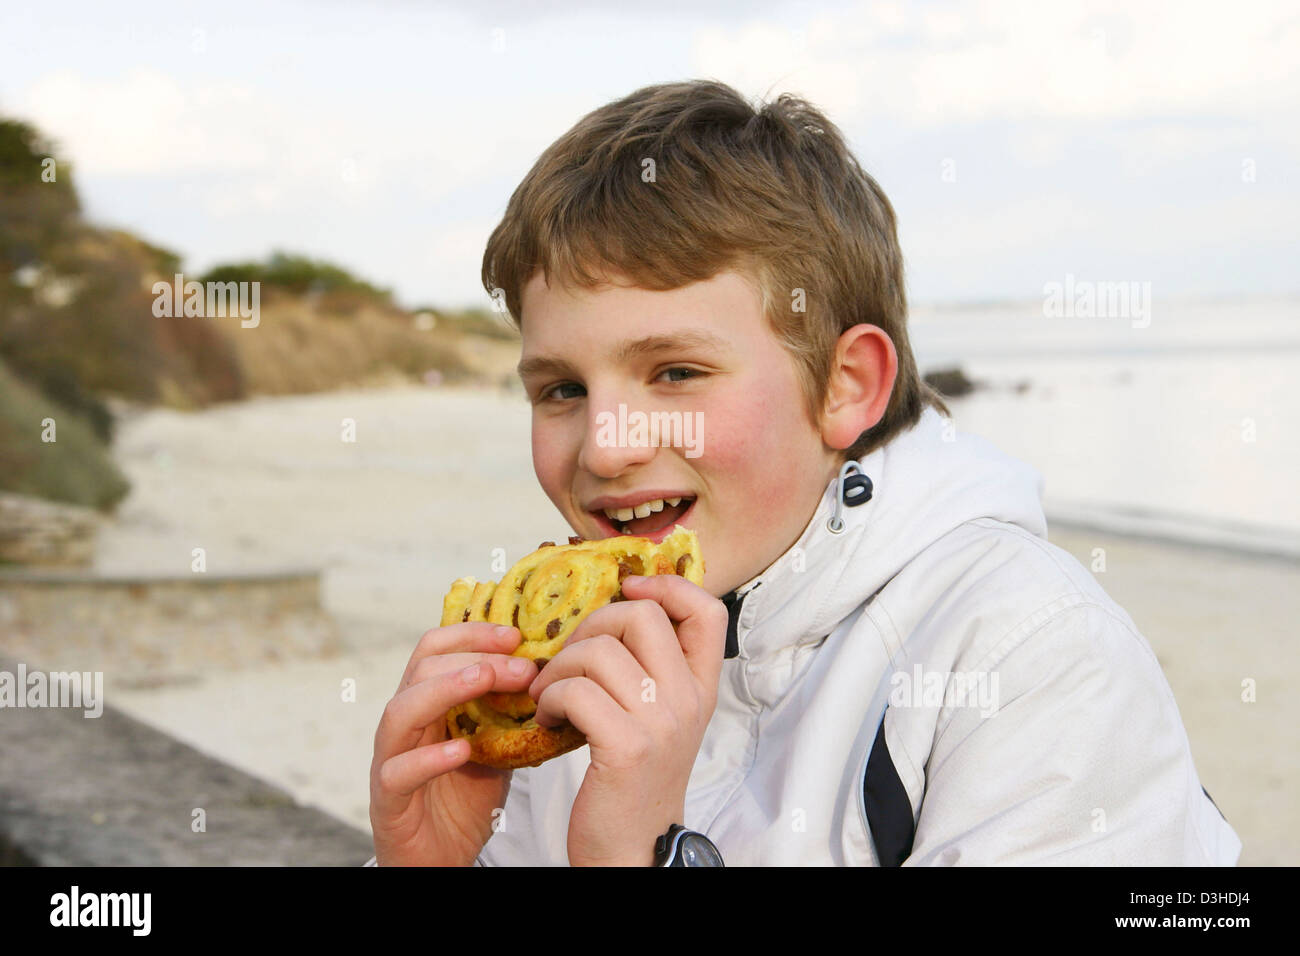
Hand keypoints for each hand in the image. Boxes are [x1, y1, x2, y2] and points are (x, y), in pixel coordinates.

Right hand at [369, 622, 538, 865]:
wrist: (442, 858)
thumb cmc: (465, 797)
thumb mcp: (496, 745)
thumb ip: (510, 712)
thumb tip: (554, 676)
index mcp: (426, 702)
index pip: (435, 647)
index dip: (472, 633)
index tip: (516, 635)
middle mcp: (403, 723)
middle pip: (422, 669)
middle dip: (474, 659)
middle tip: (521, 667)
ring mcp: (389, 760)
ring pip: (400, 711)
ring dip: (445, 690)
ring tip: (483, 681)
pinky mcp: (387, 801)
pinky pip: (397, 772)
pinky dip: (428, 758)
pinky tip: (462, 751)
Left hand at [526, 574, 727, 865]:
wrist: (632, 852)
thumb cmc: (633, 783)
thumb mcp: (658, 720)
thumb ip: (650, 671)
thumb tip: (612, 611)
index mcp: (700, 689)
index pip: (708, 611)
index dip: (667, 585)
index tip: (628, 589)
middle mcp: (689, 701)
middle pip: (642, 615)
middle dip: (590, 626)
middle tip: (567, 658)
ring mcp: (662, 723)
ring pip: (599, 651)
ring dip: (557, 668)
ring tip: (548, 695)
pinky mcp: (627, 747)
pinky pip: (576, 690)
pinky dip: (549, 698)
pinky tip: (546, 720)